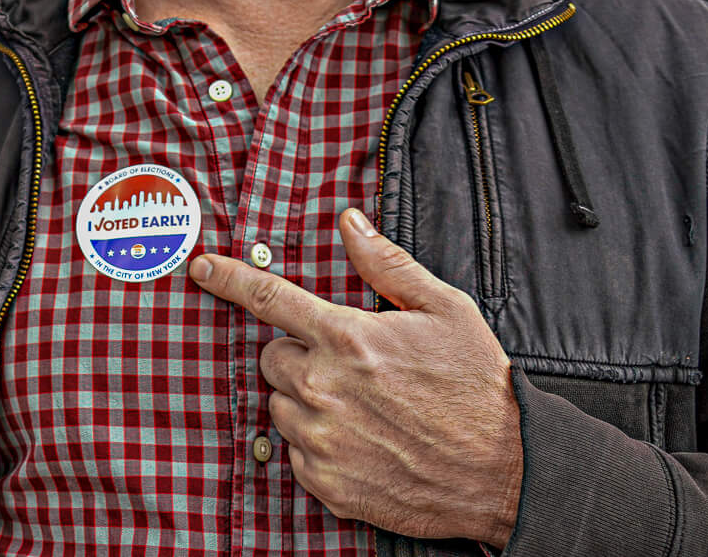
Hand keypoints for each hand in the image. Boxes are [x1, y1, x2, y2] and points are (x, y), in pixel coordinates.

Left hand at [186, 207, 521, 546]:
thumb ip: (387, 265)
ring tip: (360, 409)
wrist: (505, 472)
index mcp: (348, 339)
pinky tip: (360, 443)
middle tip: (346, 368)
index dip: (228, 279)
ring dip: (306, 403)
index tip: (202, 268)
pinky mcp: (327, 484)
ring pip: (280, 407)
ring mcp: (322, 440)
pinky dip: (317, 447)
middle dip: (298, 357)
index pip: (268, 299)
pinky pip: (295, 455)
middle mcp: (324, 388)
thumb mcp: (445, 310)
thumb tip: (349, 222)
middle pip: (270, 358)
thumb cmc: (477, 388)